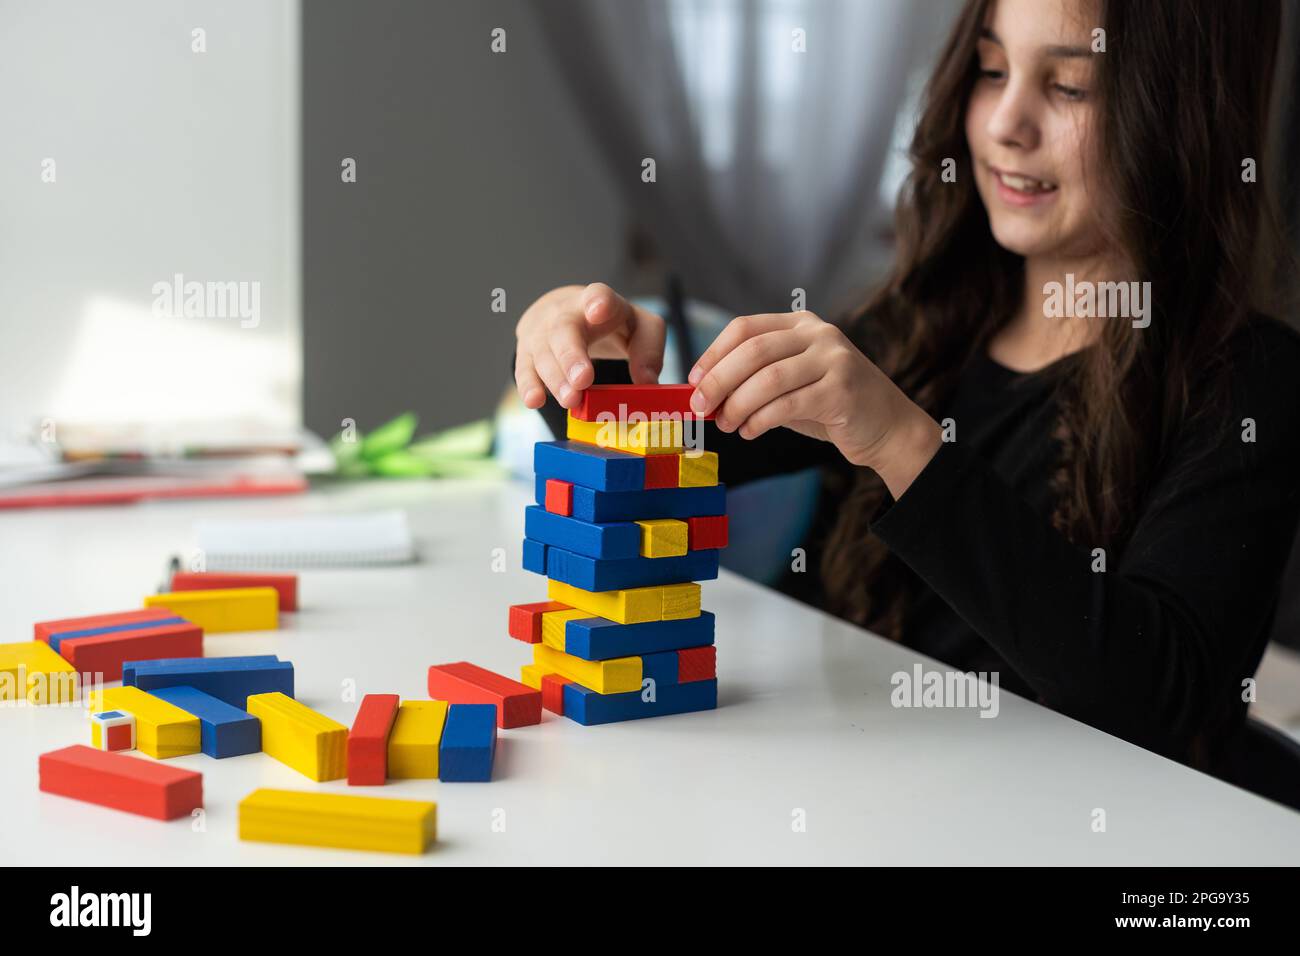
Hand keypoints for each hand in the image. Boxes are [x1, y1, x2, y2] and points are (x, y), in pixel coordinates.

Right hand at [514, 283, 665, 409]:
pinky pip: (524, 368)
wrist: (568, 312)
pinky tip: (534, 400)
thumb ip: (649, 350)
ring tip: (570, 400)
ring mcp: (541, 331)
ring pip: (543, 351)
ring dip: (555, 378)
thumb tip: (648, 383)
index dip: (598, 301)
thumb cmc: (610, 323)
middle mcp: (564, 312)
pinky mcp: (526, 352)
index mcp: (599, 301)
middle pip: (564, 329)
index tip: (599, 310)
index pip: (599, 295)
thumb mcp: (640, 328)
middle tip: (583, 380)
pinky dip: (529, 385)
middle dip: (571, 355)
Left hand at [687, 311, 941, 496]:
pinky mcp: (842, 390)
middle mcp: (819, 334)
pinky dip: (760, 421)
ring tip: (726, 425)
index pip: (745, 328)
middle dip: (719, 381)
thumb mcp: (791, 383)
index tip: (693, 380)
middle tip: (700, 407)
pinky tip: (750, 432)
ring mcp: (834, 360)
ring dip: (738, 405)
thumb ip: (754, 380)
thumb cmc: (829, 405)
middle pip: (753, 351)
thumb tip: (704, 394)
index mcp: (800, 324)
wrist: (886, 427)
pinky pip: (787, 405)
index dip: (713, 353)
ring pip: (768, 379)